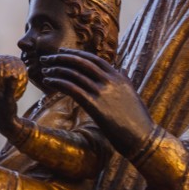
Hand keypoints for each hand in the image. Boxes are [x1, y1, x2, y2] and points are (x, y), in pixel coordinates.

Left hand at [35, 48, 154, 154]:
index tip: (62, 52)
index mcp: (119, 76)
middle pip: (81, 62)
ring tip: (45, 71)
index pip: (93, 58)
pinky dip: (58, 82)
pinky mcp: (95, 105)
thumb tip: (122, 71)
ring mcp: (103, 92)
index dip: (75, 53)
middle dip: (62, 58)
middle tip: (47, 58)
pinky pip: (72, 88)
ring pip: (74, 74)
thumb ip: (125, 81)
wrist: (143, 138)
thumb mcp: (133, 94)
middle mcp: (110, 81)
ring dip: (56, 70)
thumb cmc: (137, 120)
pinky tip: (49, 82)